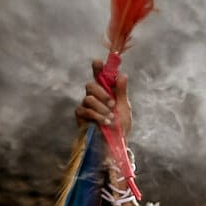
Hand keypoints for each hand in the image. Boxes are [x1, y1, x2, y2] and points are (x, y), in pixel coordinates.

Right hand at [76, 60, 132, 185]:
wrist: (115, 144)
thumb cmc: (121, 126)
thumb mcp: (125, 109)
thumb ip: (122, 92)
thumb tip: (122, 75)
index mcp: (106, 93)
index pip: (99, 77)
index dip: (97, 68)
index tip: (98, 62)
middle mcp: (94, 97)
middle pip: (91, 85)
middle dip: (102, 93)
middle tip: (112, 103)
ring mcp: (86, 106)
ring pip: (88, 98)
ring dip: (101, 108)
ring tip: (111, 118)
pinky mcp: (80, 116)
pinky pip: (84, 110)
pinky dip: (96, 116)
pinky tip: (104, 122)